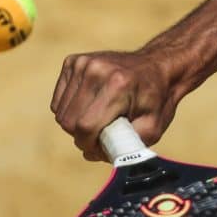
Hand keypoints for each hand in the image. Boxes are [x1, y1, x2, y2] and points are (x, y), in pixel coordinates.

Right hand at [51, 49, 180, 160]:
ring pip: (59, 112)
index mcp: (119, 85)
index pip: (86, 126)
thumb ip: (125, 146)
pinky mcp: (72, 61)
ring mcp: (82, 63)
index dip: (88, 144)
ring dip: (75, 123)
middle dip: (81, 136)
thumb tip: (90, 154)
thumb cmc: (156, 101)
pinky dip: (70, 110)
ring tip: (98, 119)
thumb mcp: (152, 128)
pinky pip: (59, 100)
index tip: (100, 148)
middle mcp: (97, 70)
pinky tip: (91, 106)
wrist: (158, 66)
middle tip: (100, 135)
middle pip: (68, 121)